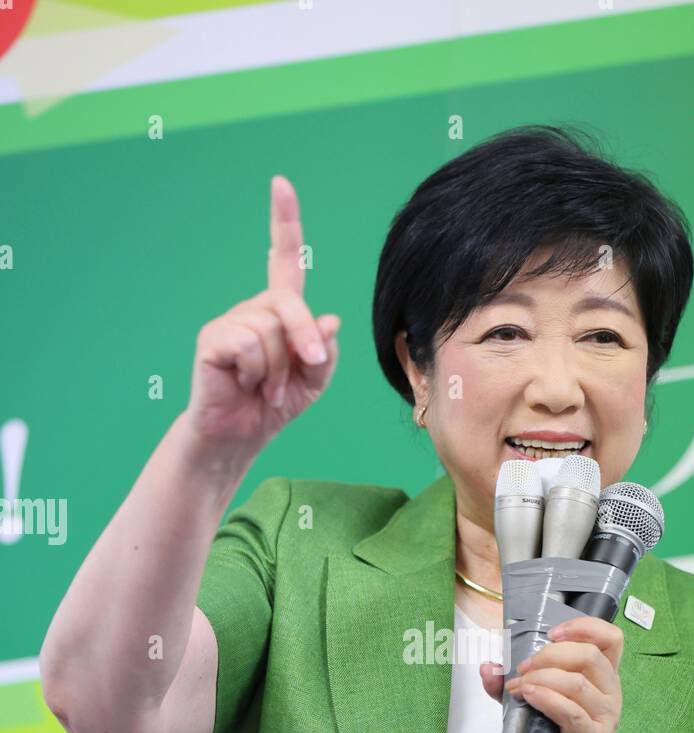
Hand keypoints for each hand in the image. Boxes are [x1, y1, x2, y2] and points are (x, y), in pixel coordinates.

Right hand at [186, 174, 340, 459]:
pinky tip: (245, 385)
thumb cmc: (274, 404)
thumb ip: (326, 350)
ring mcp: (230, 322)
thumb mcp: (314, 380)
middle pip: (288, 304)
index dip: (283, 222)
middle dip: (304, 339)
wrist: (240, 435)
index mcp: (279, 312)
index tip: (280, 184)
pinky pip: (247, 344)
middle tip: (306, 367)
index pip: (283, 260)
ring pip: (269, 331)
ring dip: (278, 369)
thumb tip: (329, 320)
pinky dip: (256, 372)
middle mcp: (253, 309)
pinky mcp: (212, 340)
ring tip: (265, 388)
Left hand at [480, 615, 622, 732]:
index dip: (584, 627)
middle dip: (549, 656)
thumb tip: (488, 668)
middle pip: (589, 656)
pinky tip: (531, 697)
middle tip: (524, 669)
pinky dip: (548, 700)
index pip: (610, 639)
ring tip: (521, 686)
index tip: (554, 633)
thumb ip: (511, 683)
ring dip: (543, 679)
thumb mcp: (536, 702)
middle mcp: (610, 693)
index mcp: (603, 676)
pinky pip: (572, 714)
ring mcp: (604, 717)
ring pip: (579, 683)